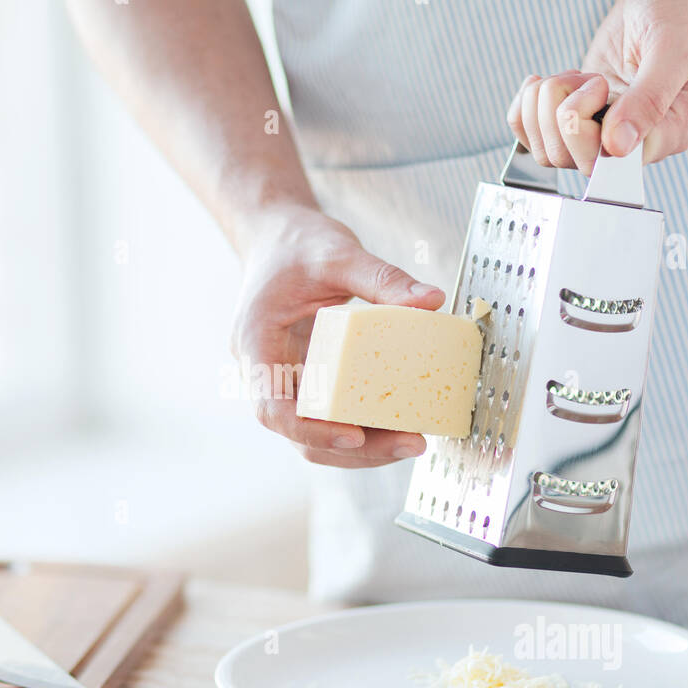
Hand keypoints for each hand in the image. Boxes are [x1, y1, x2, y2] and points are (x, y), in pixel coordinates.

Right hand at [230, 205, 445, 467]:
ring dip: (364, 446)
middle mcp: (267, 372)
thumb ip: (382, 277)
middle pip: (300, 432)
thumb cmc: (297, 245)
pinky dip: (365, 424)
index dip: (310, 429)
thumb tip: (431, 300)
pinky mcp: (308, 381)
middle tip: (411, 442)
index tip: (354, 434)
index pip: (272, 407)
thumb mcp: (338, 253)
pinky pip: (331, 414)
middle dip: (356, 448)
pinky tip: (403, 421)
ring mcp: (286, 381)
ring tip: (414, 439)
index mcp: (257, 343)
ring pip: (316, 433)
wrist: (278, 238)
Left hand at [506, 0, 687, 173]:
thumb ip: (649, 98)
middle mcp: (634, 144)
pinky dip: (525, 110)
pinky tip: (541, 82)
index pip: (607, 164)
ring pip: (547, 151)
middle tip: (585, 77)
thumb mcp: (674, 47)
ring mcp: (603, 133)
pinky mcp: (579, 120)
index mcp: (667, 134)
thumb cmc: (685, 15)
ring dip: (543, 107)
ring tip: (572, 75)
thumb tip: (617, 147)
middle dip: (560, 113)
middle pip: (569, 159)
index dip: (583, 129)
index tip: (599, 84)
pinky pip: (533, 137)